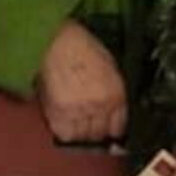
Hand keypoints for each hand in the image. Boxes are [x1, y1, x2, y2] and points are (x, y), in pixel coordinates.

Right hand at [35, 20, 127, 144]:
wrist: (57, 39)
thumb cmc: (81, 47)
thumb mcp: (109, 69)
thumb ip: (111, 92)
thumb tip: (110, 112)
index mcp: (116, 95)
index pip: (118, 127)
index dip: (110, 129)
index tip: (106, 129)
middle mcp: (100, 105)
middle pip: (99, 133)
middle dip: (94, 130)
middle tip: (86, 123)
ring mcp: (79, 110)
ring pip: (82, 136)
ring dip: (78, 132)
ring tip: (73, 121)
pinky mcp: (58, 111)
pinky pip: (64, 134)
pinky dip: (63, 132)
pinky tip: (62, 122)